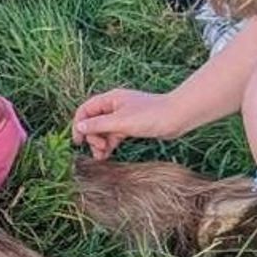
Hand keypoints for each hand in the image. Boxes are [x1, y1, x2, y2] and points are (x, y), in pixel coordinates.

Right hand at [72, 88, 191, 159]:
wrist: (177, 117)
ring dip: (100, 142)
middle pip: (94, 121)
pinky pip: (115, 134)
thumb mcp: (121, 122)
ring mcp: (123, 116)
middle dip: (92, 136)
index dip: (79, 125)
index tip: (78, 142)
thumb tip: (80, 127)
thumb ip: (99, 125)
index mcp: (110, 99)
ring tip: (101, 157)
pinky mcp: (132, 125)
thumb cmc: (150, 116)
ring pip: (104, 129)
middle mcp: (115, 106)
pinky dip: (110, 143)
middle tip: (98, 149)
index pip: (86, 110)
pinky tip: (108, 154)